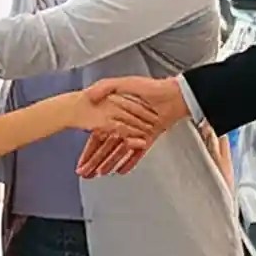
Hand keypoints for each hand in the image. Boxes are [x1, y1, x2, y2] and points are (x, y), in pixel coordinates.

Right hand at [75, 76, 189, 177]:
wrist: (173, 95)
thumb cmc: (150, 87)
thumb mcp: (122, 83)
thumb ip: (105, 87)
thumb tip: (91, 95)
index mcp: (115, 111)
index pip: (97, 135)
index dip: (89, 149)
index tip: (82, 160)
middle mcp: (124, 123)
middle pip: (106, 146)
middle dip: (96, 160)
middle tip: (87, 172)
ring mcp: (137, 131)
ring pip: (120, 150)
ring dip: (110, 162)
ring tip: (101, 173)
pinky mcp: (148, 137)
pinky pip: (137, 153)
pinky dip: (130, 161)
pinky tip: (122, 170)